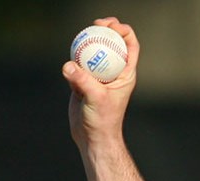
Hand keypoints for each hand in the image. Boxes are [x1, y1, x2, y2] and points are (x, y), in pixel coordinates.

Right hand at [64, 17, 140, 150]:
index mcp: (125, 74)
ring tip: (81, 35)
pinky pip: (79, 64)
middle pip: (113, 44)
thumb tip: (68, 66)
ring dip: (88, 42)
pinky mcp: (84, 82)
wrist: (92, 138)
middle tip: (95, 24)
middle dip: (106, 30)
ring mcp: (99, 77)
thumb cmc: (102, 121)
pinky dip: (74, 58)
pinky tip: (70, 55)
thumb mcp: (95, 99)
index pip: (130, 45)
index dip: (123, 31)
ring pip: (95, 52)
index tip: (110, 26)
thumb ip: (82, 81)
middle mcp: (114, 73)